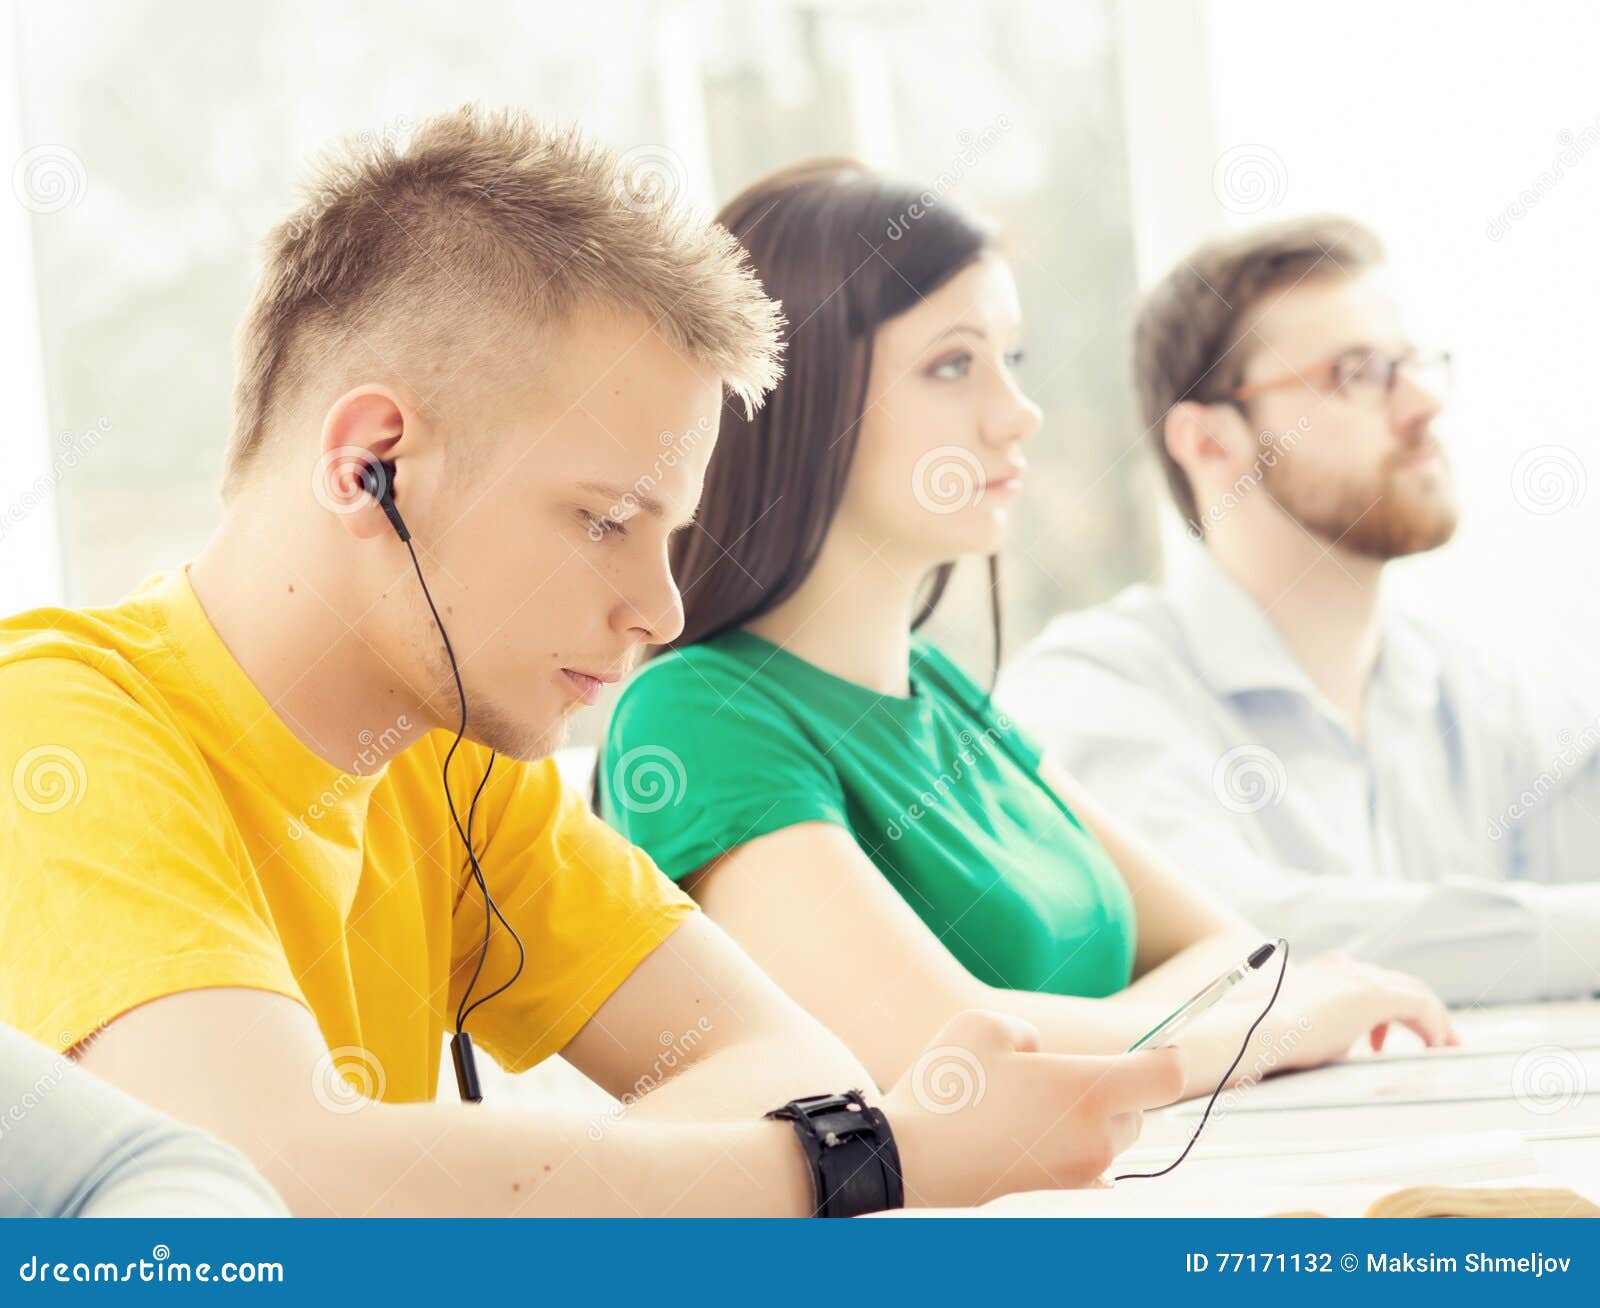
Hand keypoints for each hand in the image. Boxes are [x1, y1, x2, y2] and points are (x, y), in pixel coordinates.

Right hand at [882, 1010, 1185, 1207]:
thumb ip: (1030, 1034)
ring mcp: (1078, 1177)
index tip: (1158, 1047)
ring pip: (1109, 1145)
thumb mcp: (982, 1025)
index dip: (1167, 1054)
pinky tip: (1021, 1147)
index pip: (1167, 1076)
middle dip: (1109, 1094)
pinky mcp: (1056, 1201)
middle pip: (1136, 1113)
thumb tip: (1039, 1056)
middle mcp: (1096, 1140)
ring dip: (1085, 1126)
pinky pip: (1084, 1174)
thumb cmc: (944, 1091)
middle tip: (1054, 1083)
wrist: (905, 1163)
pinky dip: (1066, 1158)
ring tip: (1026, 1115)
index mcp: (1088, 1090)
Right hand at [1254, 950, 1458, 1075]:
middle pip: (1398, 983)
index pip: (1369, 981)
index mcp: (1326, 973)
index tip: (1388, 1038)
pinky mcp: (1373, 994)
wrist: (1259, 1030)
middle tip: (1435, 1040)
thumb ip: (1332, 1034)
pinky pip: (1420, 1005)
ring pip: (1413, 991)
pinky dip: (1435, 1025)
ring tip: (1441, 1046)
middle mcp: (1346, 969)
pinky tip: (1439, 1046)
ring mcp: (1360, 978)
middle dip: (1420, 1012)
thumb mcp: (1306, 1031)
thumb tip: (1342, 1053)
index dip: (1388, 1010)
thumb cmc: (1274, 1037)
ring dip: (1432, 1020)